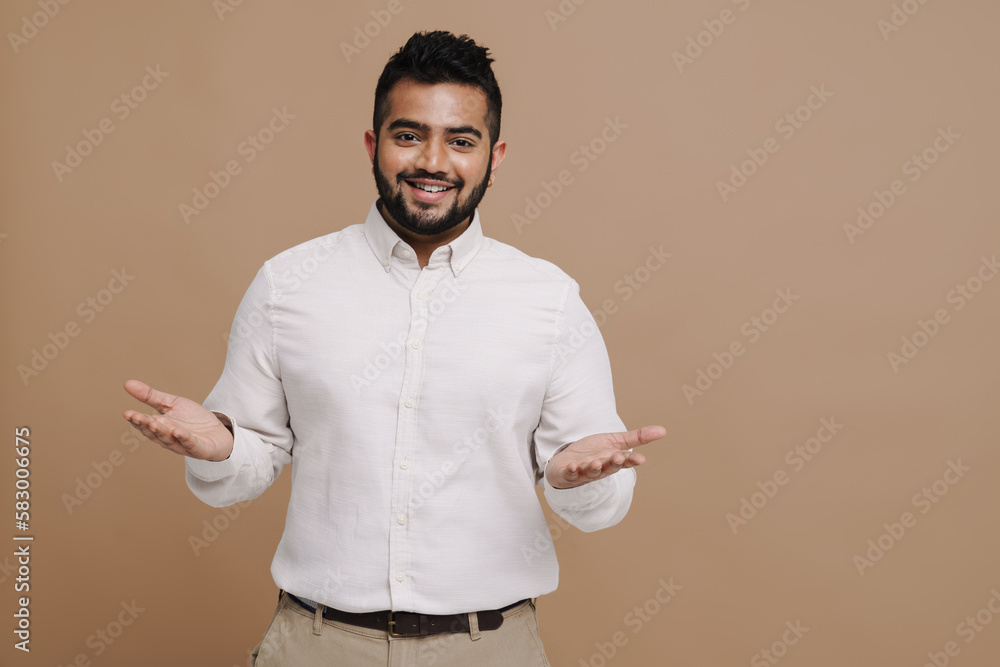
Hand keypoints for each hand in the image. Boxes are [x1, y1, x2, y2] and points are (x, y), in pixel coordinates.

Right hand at [122, 379, 234, 460]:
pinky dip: (184, 439)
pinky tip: (178, 432)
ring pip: (169, 440)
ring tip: (154, 422)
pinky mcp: (200, 449)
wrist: (218, 432)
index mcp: (160, 428)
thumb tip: (127, 384)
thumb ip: (151, 396)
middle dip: (146, 425)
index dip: (136, 420)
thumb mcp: (172, 403)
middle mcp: (169, 438)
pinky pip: (191, 444)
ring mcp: (184, 445)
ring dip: (161, 432)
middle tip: (138, 418)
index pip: (145, 424)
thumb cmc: (193, 419)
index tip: (127, 413)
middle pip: (155, 433)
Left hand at [545, 425, 664, 488]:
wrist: (567, 461)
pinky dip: (571, 471)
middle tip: (617, 457)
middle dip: (613, 463)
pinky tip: (572, 466)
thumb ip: (637, 437)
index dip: (631, 460)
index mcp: (613, 460)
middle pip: (609, 467)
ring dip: (593, 468)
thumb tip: (663, 430)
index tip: (640, 459)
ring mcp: (584, 472)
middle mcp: (600, 468)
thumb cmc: (593, 452)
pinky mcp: (568, 473)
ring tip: (595, 463)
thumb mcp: (615, 441)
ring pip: (590, 472)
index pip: (625, 461)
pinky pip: (569, 474)